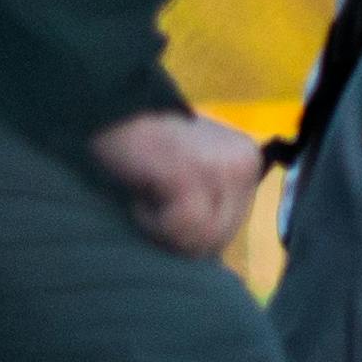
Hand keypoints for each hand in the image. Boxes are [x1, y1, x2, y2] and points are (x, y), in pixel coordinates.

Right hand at [90, 110, 265, 260]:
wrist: (113, 111)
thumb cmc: (145, 147)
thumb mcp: (192, 172)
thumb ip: (209, 201)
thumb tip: (207, 250)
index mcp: (249, 163)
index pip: (228, 230)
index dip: (188, 232)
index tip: (164, 203)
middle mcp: (245, 164)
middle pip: (218, 239)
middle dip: (178, 236)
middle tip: (151, 204)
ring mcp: (223, 169)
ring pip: (202, 239)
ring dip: (163, 231)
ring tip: (146, 198)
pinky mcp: (195, 175)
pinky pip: (180, 228)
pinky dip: (151, 224)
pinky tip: (140, 198)